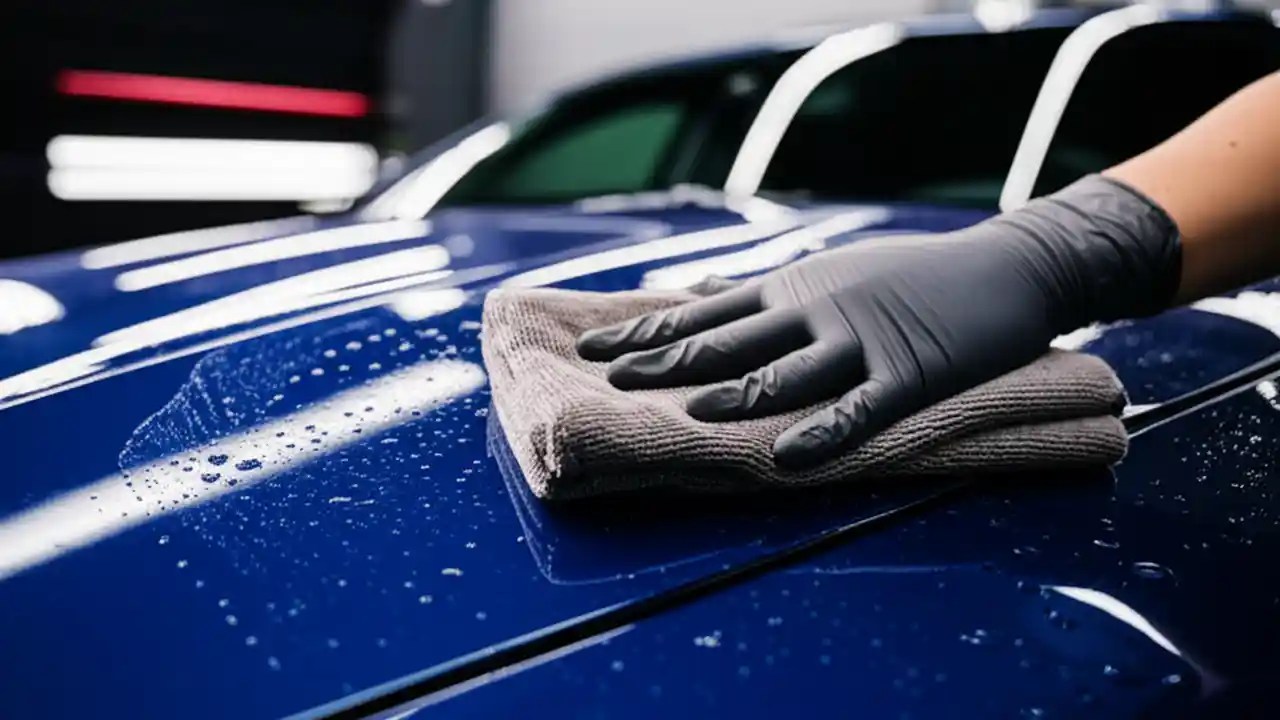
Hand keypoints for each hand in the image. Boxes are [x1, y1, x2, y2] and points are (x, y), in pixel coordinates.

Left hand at [578, 175, 1180, 467]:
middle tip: (611, 379)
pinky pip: (860, 411)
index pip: (702, 313)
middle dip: (667, 361)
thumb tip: (700, 291)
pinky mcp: (910, 375)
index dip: (647, 332)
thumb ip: (764, 291)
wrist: (1007, 267)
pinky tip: (784, 457)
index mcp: (793, 289)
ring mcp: (862, 342)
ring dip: (734, 395)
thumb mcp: (828, 271)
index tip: (593, 349)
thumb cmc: (910, 274)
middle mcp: (815, 310)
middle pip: (728, 340)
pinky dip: (821, 434)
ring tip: (686, 415)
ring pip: (785, 374)